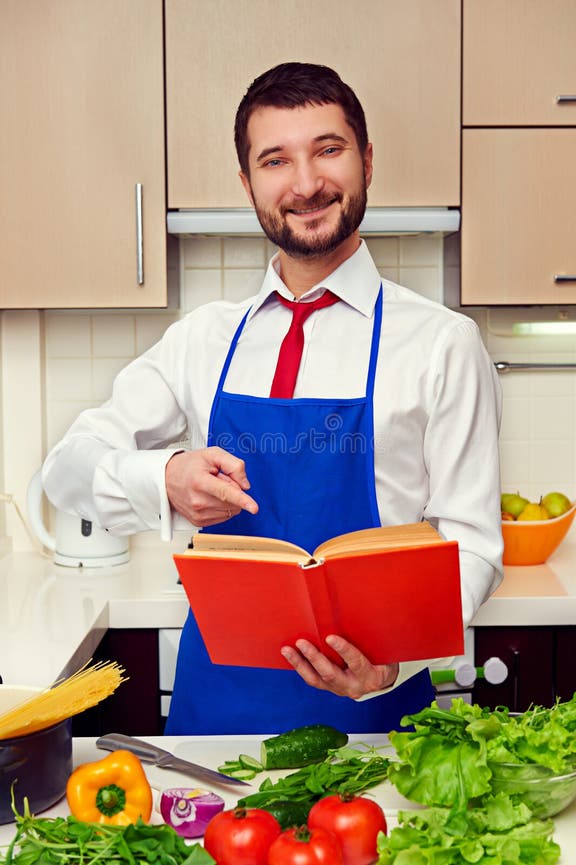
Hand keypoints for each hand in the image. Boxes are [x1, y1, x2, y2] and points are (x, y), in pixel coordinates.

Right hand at [165, 447, 258, 526]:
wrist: (168, 478)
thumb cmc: (190, 465)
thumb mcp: (212, 454)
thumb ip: (233, 465)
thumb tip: (245, 485)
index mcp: (200, 481)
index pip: (226, 492)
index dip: (242, 500)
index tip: (254, 508)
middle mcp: (197, 500)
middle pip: (232, 502)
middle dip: (233, 490)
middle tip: (218, 480)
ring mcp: (197, 514)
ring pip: (230, 511)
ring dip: (227, 499)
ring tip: (212, 488)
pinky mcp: (198, 522)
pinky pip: (224, 517)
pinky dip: (222, 507)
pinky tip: (211, 497)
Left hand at [280, 635, 398, 698]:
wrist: (382, 679)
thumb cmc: (382, 658)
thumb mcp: (382, 650)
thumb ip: (370, 639)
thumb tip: (358, 613)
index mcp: (371, 676)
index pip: (356, 663)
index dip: (343, 650)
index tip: (330, 637)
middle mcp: (354, 687)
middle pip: (331, 674)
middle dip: (315, 658)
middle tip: (302, 642)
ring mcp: (340, 690)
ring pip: (316, 680)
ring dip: (300, 664)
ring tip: (287, 650)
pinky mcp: (329, 688)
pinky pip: (313, 679)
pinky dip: (300, 667)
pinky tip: (291, 655)